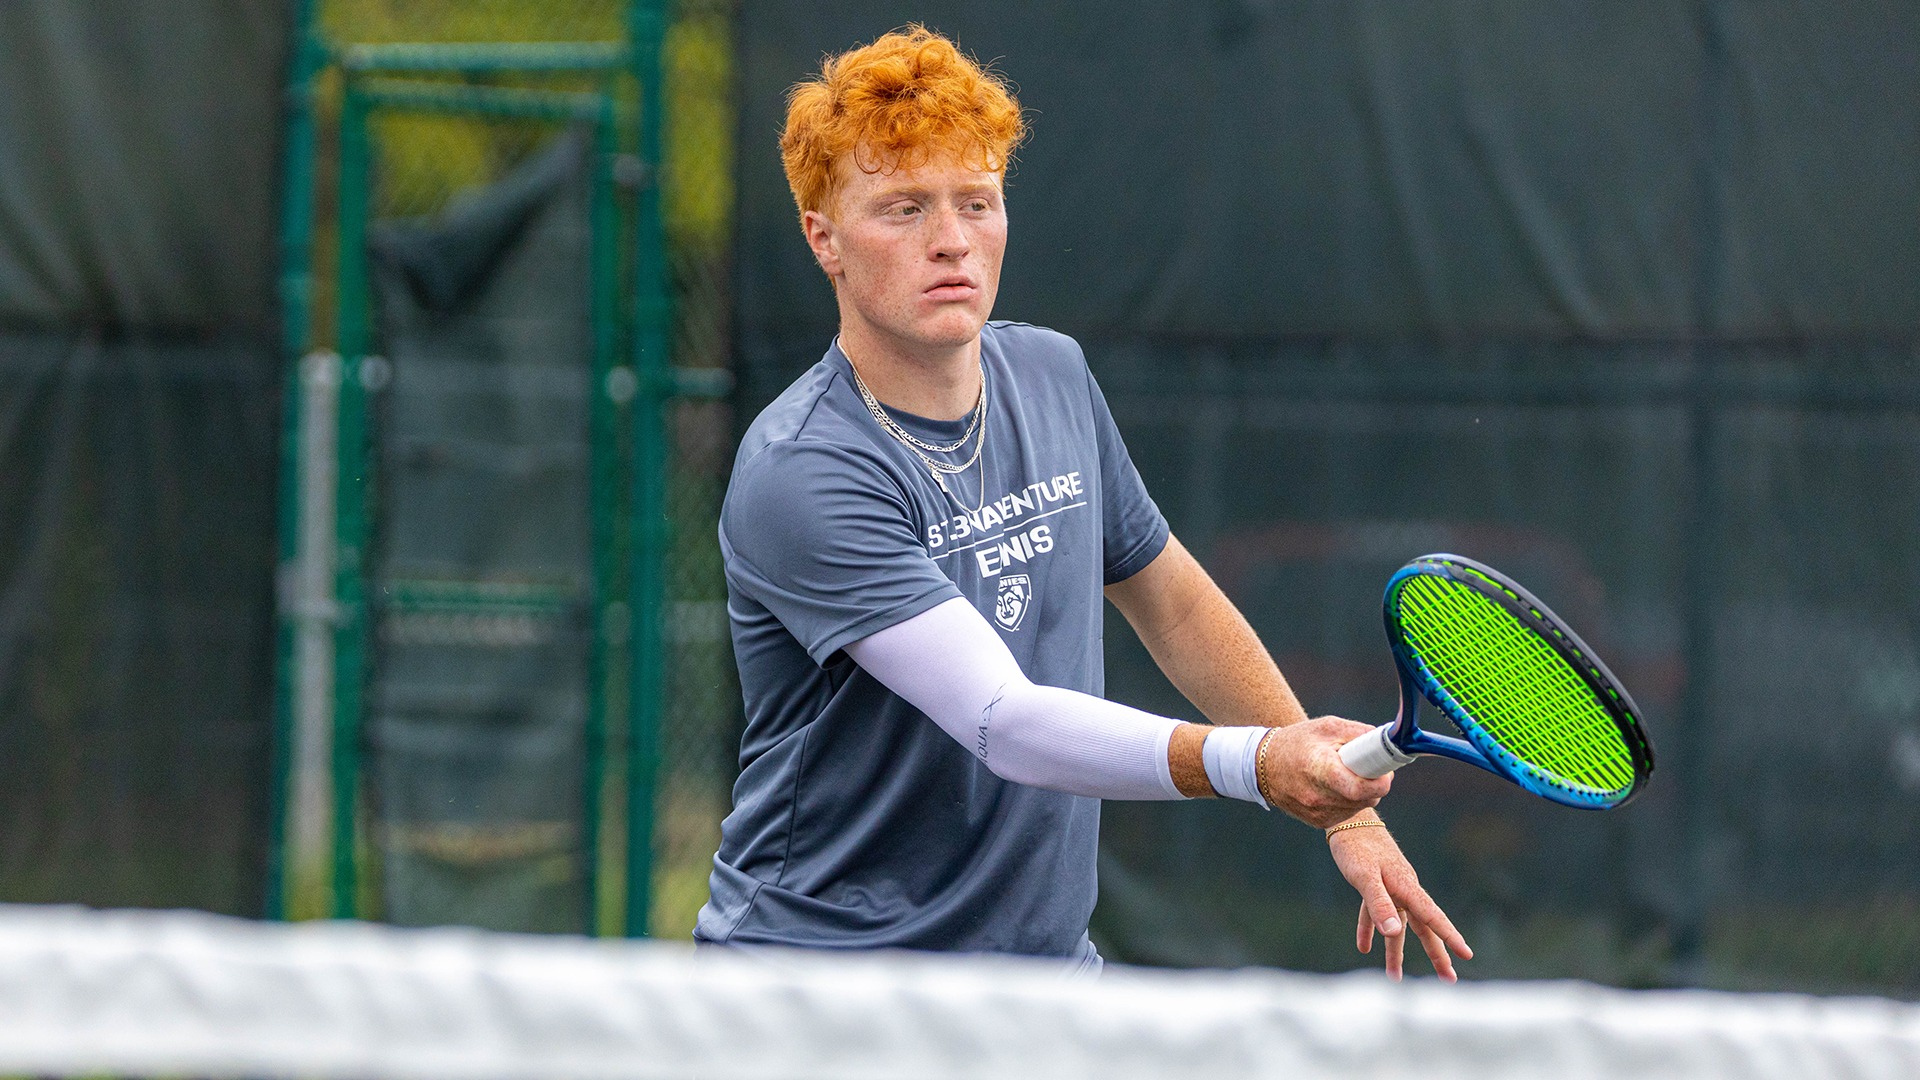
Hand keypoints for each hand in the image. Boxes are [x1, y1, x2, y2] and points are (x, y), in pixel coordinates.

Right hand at [1256, 716, 1392, 828]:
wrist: (1264, 767)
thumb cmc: (1297, 742)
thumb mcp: (1327, 727)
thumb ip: (1359, 733)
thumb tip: (1387, 743)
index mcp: (1320, 769)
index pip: (1360, 787)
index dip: (1380, 780)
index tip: (1384, 769)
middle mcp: (1318, 796)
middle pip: (1367, 797)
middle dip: (1375, 782)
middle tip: (1368, 765)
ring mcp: (1318, 813)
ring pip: (1361, 806)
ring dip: (1364, 791)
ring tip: (1345, 773)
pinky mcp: (1319, 823)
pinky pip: (1349, 812)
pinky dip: (1351, 800)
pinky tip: (1336, 786)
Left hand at [1327, 816, 1471, 980]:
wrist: (1345, 818)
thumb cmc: (1356, 846)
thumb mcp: (1364, 877)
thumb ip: (1379, 904)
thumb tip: (1393, 933)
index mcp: (1406, 887)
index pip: (1432, 917)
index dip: (1450, 937)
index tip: (1467, 955)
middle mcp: (1404, 890)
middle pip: (1423, 927)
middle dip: (1436, 954)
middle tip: (1450, 980)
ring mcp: (1390, 888)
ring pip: (1398, 926)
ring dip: (1395, 952)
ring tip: (1394, 978)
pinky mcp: (1374, 884)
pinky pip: (1374, 913)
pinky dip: (1369, 930)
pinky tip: (1364, 948)